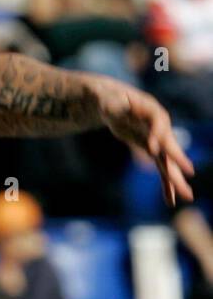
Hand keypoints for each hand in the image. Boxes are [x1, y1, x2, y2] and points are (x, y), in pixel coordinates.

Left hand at [94, 77, 193, 205]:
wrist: (111, 103)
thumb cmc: (109, 99)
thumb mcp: (109, 99)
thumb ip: (115, 104)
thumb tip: (117, 105)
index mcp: (152, 111)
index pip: (159, 123)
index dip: (157, 135)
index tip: (152, 150)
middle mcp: (160, 128)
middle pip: (169, 145)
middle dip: (177, 160)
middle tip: (188, 173)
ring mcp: (158, 141)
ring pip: (168, 162)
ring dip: (175, 180)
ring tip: (187, 197)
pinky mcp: (152, 151)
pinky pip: (161, 169)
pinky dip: (165, 184)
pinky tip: (169, 200)